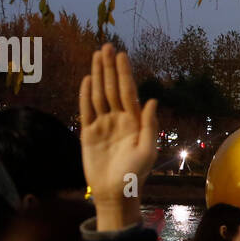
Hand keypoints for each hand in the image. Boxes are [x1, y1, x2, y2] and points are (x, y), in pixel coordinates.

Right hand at [79, 44, 158, 228]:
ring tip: (96, 56)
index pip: (128, 92)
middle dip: (109, 68)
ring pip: (99, 94)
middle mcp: (118, 119)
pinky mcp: (89, 133)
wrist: (115, 193)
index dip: (125, 73)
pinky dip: (85, 95)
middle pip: (112, 88)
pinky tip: (87, 80)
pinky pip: (86, 110)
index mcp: (134, 122)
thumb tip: (154, 100)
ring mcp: (103, 125)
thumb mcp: (147, 151)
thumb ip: (150, 126)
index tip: (122, 55)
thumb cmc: (135, 175)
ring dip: (98, 75)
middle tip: (107, 46)